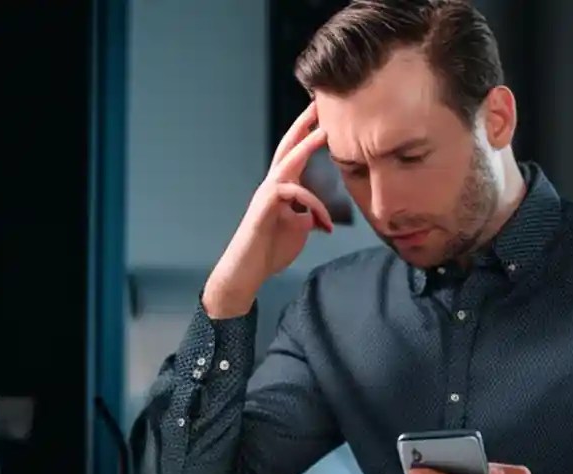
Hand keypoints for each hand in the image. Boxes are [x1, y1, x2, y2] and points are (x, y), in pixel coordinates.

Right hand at [204, 102, 334, 317]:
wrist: (247, 271)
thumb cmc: (270, 250)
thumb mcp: (299, 229)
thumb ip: (309, 215)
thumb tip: (321, 214)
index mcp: (283, 188)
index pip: (296, 154)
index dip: (308, 134)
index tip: (324, 116)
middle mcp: (273, 185)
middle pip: (287, 146)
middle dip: (303, 124)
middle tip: (319, 103)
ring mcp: (266, 194)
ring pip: (286, 162)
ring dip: (306, 145)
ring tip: (325, 132)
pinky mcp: (264, 207)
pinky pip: (292, 194)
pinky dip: (312, 205)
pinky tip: (324, 223)